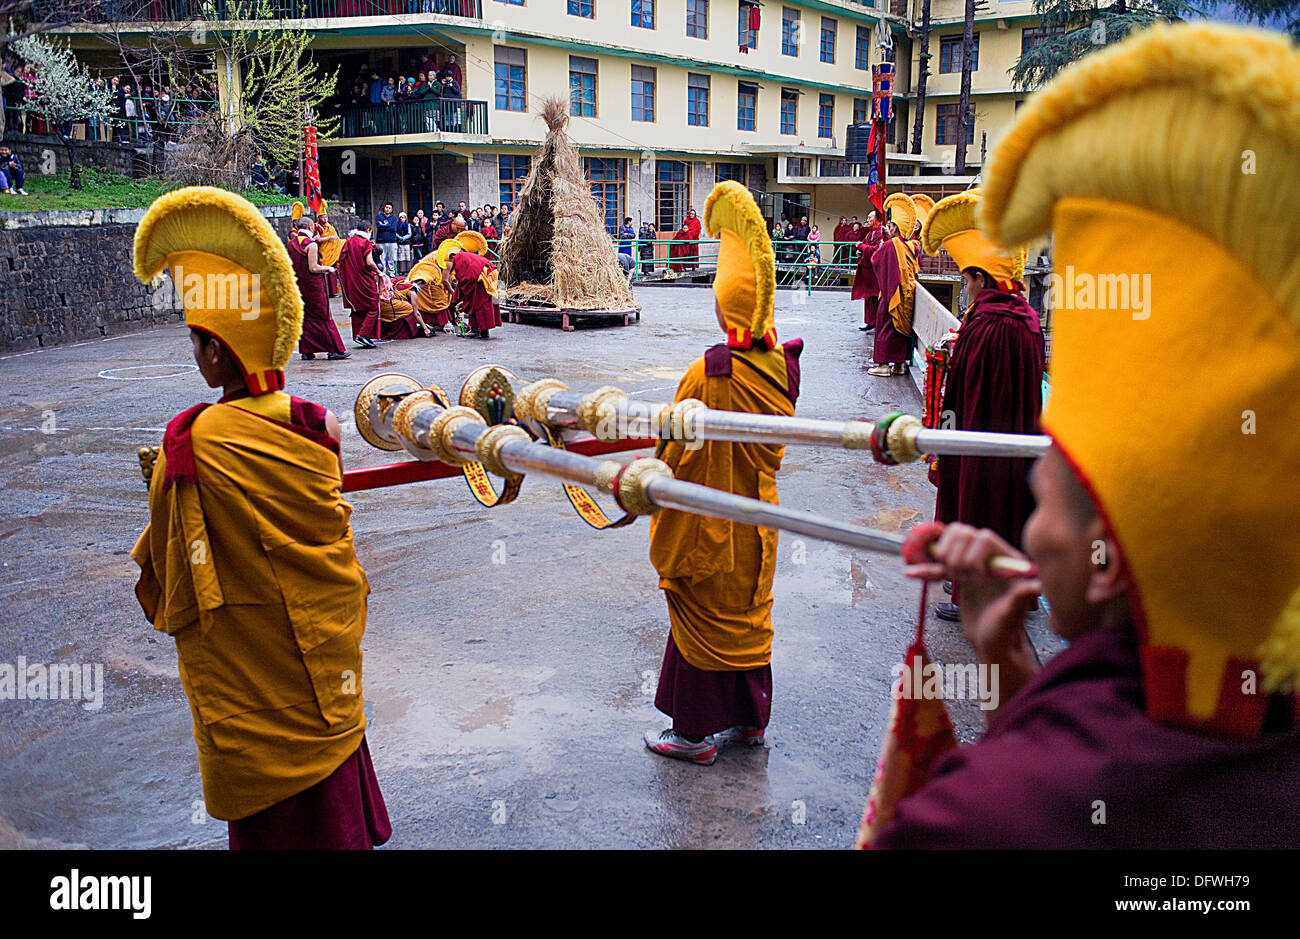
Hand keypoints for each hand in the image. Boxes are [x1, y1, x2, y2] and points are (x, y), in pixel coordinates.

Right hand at [905, 523, 1040, 702]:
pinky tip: (910, 573)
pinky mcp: (960, 577)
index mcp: (1006, 563)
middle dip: (955, 553)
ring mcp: (974, 566)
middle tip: (959, 576)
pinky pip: (938, 566)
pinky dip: (925, 570)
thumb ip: (1020, 597)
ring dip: (940, 556)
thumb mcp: (1012, 615)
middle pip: (964, 534)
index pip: (984, 538)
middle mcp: (990, 559)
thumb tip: (1036, 585)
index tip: (975, 577)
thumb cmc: (1006, 633)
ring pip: (950, 543)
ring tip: (944, 574)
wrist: (992, 646)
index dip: (973, 554)